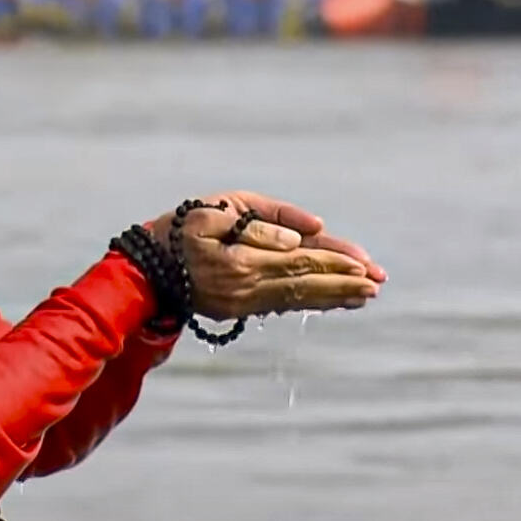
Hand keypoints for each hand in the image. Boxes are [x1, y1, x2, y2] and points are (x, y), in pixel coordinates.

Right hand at [150, 197, 381, 319]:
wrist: (142, 268)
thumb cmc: (178, 228)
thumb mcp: (214, 210)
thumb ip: (263, 220)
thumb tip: (308, 235)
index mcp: (240, 261)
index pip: (299, 262)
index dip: (334, 263)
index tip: (365, 264)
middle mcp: (245, 288)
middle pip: (304, 284)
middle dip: (343, 283)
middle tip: (378, 284)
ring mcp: (241, 303)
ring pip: (296, 299)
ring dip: (333, 297)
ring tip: (365, 295)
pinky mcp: (237, 310)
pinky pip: (281, 305)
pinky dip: (309, 302)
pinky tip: (331, 300)